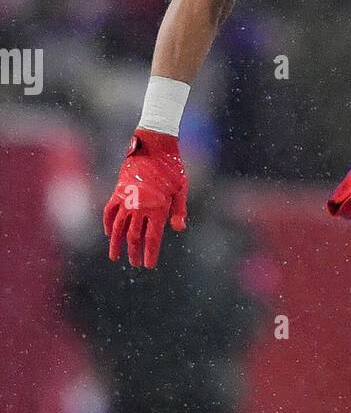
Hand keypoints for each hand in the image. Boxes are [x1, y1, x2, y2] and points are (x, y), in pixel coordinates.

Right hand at [103, 129, 188, 267]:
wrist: (153, 147)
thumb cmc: (172, 168)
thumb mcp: (181, 189)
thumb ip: (179, 211)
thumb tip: (178, 229)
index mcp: (157, 208)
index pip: (152, 239)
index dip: (149, 254)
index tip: (147, 265)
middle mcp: (140, 207)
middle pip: (134, 236)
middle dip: (134, 252)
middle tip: (135, 264)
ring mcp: (126, 199)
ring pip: (118, 227)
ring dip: (116, 243)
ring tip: (115, 256)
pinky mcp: (118, 191)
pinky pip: (109, 211)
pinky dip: (107, 223)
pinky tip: (108, 233)